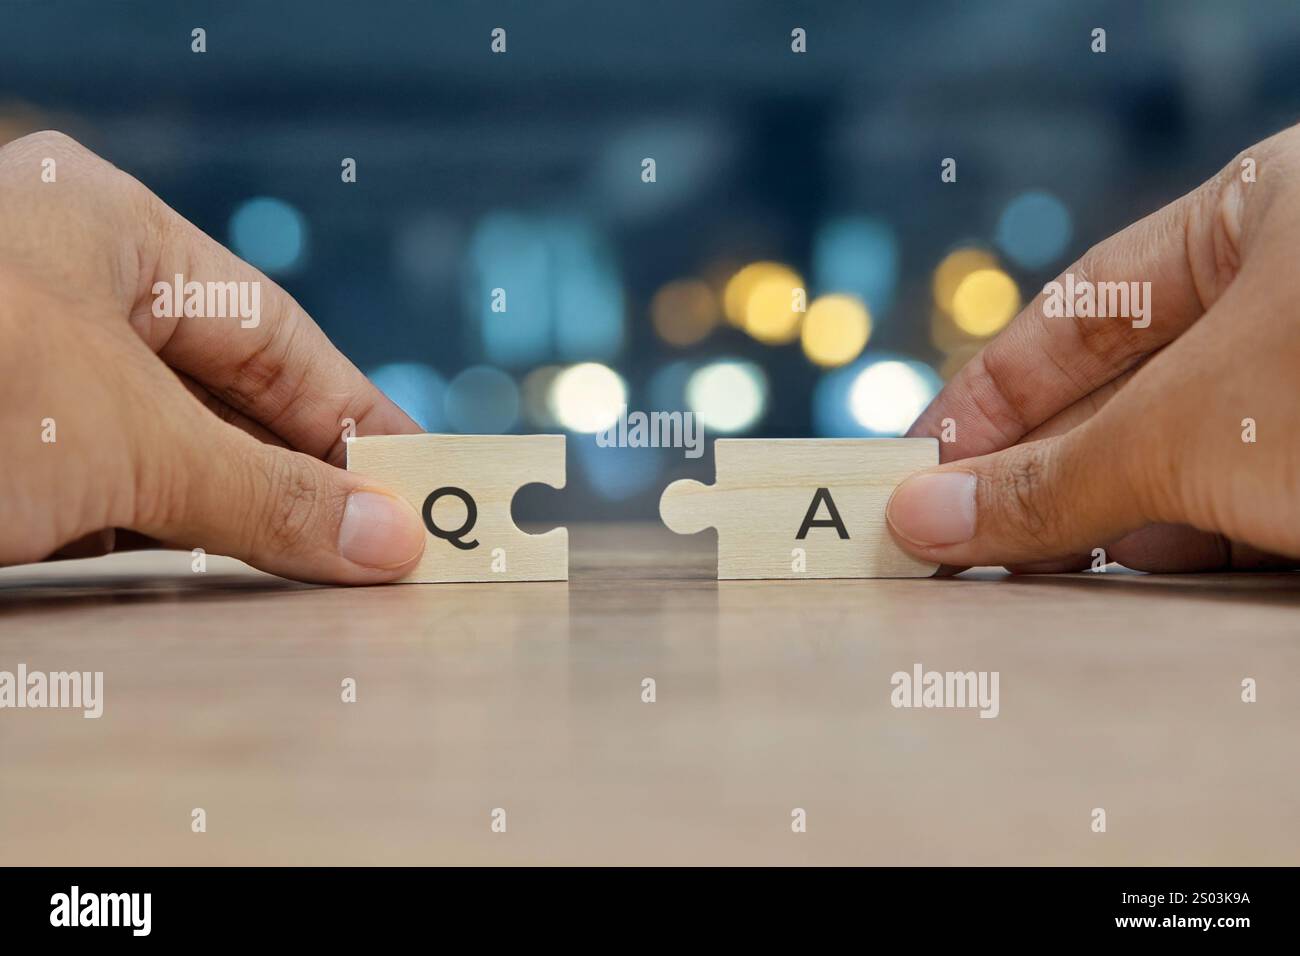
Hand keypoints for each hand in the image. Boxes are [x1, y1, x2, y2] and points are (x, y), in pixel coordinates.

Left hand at [0, 131, 425, 582]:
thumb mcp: (130, 440)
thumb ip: (268, 494)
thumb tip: (390, 545)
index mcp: (103, 232)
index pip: (269, 332)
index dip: (354, 409)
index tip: (421, 477)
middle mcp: (59, 293)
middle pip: (221, 393)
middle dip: (303, 470)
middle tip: (387, 538)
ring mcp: (18, 378)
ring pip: (163, 451)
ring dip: (239, 514)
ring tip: (325, 565)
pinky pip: (103, 499)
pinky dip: (164, 540)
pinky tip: (221, 574)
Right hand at [888, 124, 1299, 572]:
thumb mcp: (1187, 428)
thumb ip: (1052, 479)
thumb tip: (920, 517)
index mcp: (1262, 211)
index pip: (1082, 305)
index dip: (987, 392)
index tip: (917, 467)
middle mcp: (1295, 287)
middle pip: (1126, 385)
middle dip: (1037, 467)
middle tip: (952, 536)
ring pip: (1191, 447)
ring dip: (1106, 514)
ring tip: (1024, 565)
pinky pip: (1254, 491)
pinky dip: (1189, 537)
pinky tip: (1137, 568)